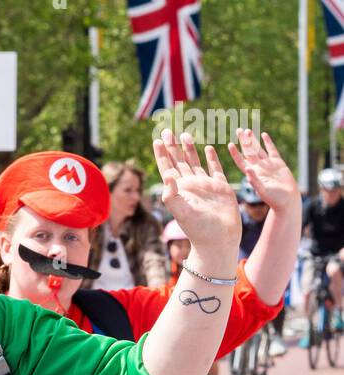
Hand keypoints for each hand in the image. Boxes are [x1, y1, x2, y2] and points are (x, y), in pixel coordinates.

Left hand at [153, 129, 241, 262]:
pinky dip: (211, 158)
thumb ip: (171, 195)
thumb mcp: (182, 212)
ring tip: (185, 135)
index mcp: (179, 190)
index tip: (157, 140)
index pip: (168, 168)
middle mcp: (190, 186)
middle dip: (173, 146)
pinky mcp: (220, 187)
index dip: (162, 154)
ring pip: (195, 162)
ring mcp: (205, 186)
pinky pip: (215, 168)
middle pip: (179, 161)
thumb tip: (166, 175)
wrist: (219, 240)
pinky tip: (208, 148)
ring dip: (190, 149)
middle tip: (168, 130)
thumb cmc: (199, 230)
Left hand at [227, 128, 299, 213]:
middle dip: (243, 142)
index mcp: (253, 174)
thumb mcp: (263, 190)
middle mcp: (259, 168)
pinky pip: (271, 150)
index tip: (230, 144)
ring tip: (247, 130)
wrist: (288, 200)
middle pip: (249, 152)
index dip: (235, 153)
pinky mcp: (278, 163)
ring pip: (258, 149)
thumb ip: (255, 180)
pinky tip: (264, 134)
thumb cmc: (274, 199)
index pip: (241, 162)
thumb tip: (247, 169)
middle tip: (238, 130)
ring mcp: (268, 164)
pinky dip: (268, 142)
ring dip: (253, 140)